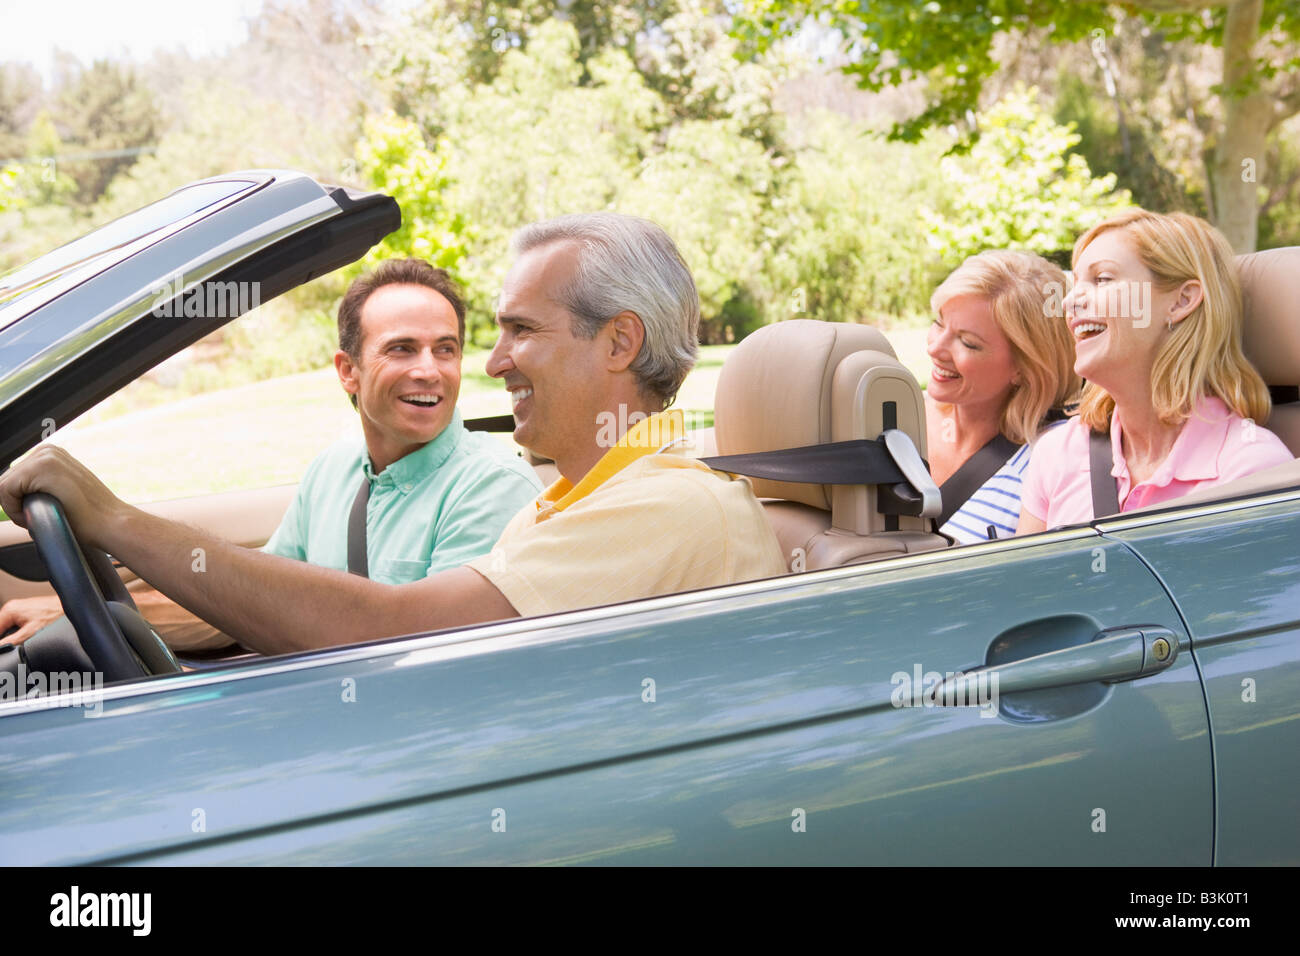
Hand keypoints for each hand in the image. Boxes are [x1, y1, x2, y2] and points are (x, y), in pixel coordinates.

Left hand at [0, 445, 125, 549]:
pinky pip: (5, 490)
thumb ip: (44, 486)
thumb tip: (23, 494)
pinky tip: (39, 514)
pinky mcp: (40, 468)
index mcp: (52, 454)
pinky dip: (14, 509)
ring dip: (16, 507)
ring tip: (44, 516)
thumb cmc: (91, 516)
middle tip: (43, 517)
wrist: (111, 523)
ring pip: (4, 487)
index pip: (14, 479)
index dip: (19, 502)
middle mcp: (47, 450)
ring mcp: (44, 456)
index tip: (41, 513)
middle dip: (16, 504)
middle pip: (7, 481)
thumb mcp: (64, 492)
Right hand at [0, 595, 64, 645]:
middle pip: (1, 629)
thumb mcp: (29, 634)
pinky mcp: (27, 611)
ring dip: (14, 635)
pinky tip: (31, 634)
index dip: (0, 642)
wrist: (71, 607)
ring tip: (28, 638)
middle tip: (20, 643)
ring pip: (8, 627)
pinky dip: (20, 631)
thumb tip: (1, 648)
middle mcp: (13, 607)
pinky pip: (17, 624)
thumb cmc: (56, 616)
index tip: (4, 648)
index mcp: (9, 610)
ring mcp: (20, 608)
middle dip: (7, 639)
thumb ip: (11, 642)